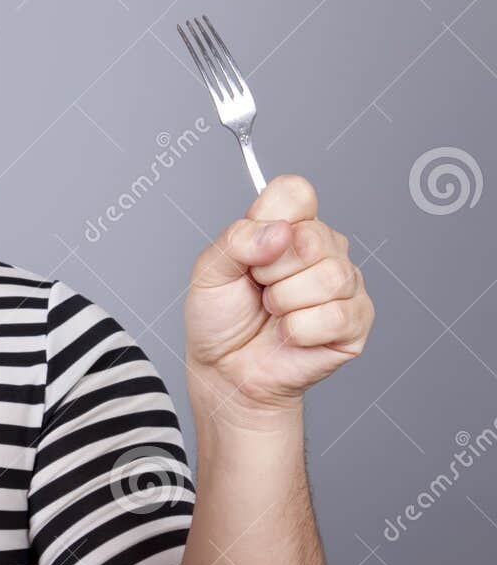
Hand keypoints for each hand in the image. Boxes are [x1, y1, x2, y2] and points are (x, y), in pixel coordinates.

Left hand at [184, 174, 373, 427]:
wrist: (226, 371)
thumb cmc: (221, 319)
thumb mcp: (208, 272)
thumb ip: (236, 240)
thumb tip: (279, 233)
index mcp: (288, 227)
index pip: (296, 193)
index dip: (270, 220)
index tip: (253, 250)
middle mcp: (323, 249)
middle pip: (312, 237)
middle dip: (271, 271)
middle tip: (259, 289)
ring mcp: (344, 284)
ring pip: (329, 277)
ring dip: (285, 303)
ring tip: (273, 312)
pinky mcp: (356, 321)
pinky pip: (336, 315)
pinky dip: (301, 330)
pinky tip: (290, 334)